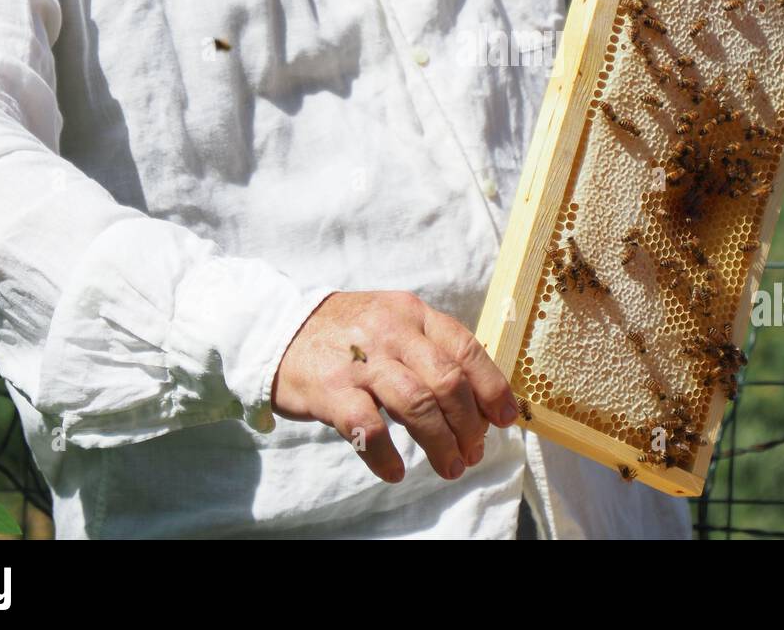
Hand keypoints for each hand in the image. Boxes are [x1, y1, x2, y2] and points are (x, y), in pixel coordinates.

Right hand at [271, 291, 519, 483]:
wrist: (277, 330)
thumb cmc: (347, 336)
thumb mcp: (392, 324)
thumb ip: (430, 352)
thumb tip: (476, 403)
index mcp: (413, 314)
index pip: (466, 348)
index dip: (493, 386)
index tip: (506, 419)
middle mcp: (391, 331)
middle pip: (447, 381)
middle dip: (469, 424)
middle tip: (473, 452)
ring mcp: (360, 361)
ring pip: (417, 404)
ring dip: (440, 442)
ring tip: (450, 466)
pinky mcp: (330, 390)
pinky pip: (369, 428)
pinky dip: (387, 455)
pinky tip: (395, 471)